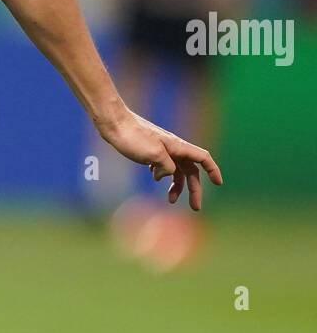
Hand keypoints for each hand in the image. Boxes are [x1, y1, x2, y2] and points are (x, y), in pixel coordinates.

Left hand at [96, 107, 221, 210]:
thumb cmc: (132, 137)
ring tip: (171, 200)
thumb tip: (166, 175)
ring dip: (177, 186)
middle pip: (191, 170)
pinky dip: (163, 176)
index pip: (203, 158)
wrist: (114, 124)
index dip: (213, 170)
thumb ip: (166, 167)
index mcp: (178, 147)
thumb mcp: (153, 154)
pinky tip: (155, 179)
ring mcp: (162, 150)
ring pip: (176, 170)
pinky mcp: (150, 151)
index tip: (218, 184)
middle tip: (195, 208)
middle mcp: (173, 148)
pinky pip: (163, 166)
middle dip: (194, 189)